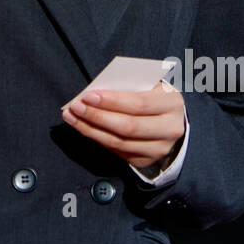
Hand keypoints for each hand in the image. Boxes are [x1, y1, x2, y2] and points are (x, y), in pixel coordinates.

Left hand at [62, 82, 185, 172]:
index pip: (139, 104)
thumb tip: (94, 94)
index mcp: (172, 103)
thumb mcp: (146, 84)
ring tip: (72, 117)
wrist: (169, 118)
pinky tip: (84, 128)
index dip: (111, 101)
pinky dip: (98, 139)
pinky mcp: (146, 160)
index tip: (87, 96)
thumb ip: (126, 86)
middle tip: (75, 107)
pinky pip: (117, 151)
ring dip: (91, 130)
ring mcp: (159, 148)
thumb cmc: (152, 94)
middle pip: (128, 127)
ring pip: (119, 142)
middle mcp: (170, 129)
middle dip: (97, 117)